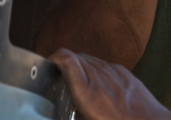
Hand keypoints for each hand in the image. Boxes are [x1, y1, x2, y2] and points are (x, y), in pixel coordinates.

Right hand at [50, 49, 170, 119]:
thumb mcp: (89, 118)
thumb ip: (76, 111)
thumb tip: (63, 112)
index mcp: (87, 91)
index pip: (66, 58)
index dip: (54, 58)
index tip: (47, 65)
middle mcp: (99, 75)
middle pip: (76, 57)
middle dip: (63, 64)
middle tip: (56, 78)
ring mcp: (113, 71)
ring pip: (90, 60)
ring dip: (79, 67)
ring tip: (74, 83)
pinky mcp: (124, 72)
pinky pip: (104, 65)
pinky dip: (95, 71)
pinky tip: (95, 86)